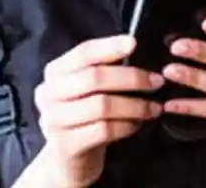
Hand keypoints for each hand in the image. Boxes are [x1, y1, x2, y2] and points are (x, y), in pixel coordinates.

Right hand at [29, 35, 163, 187]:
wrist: (67, 161)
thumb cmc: (84, 117)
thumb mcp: (87, 90)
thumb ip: (103, 69)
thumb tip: (134, 49)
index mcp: (54, 73)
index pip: (83, 53)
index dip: (109, 46)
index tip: (134, 43)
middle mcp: (48, 94)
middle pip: (94, 78)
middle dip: (131, 78)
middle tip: (157, 82)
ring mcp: (54, 121)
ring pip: (102, 105)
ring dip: (135, 105)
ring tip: (154, 107)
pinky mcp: (66, 146)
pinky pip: (104, 130)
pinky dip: (127, 125)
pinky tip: (137, 124)